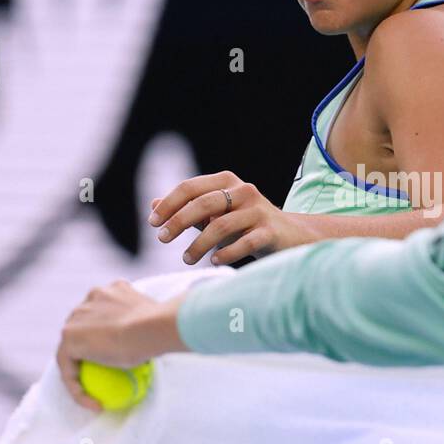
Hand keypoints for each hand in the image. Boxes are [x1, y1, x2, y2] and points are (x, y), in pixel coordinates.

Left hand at [56, 281, 186, 409]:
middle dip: (90, 352)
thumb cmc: (160, 329)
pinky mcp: (68, 336)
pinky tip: (95, 405)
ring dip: (82, 374)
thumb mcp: (152, 326)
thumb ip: (144, 329)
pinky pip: (69, 369)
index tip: (122, 358)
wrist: (152, 326)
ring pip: (73, 350)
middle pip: (84, 328)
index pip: (103, 314)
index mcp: (111, 291)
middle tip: (105, 378)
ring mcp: (77, 315)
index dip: (109, 336)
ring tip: (96, 397)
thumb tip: (152, 347)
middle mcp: (91, 298)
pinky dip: (79, 389)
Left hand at [147, 171, 311, 265]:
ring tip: (186, 259)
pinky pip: (245, 243)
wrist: (290, 236)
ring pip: (221, 225)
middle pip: (203, 203)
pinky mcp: (271, 231)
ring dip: (198, 244)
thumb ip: (187, 209)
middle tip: (162, 239)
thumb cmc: (246, 225)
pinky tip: (214, 262)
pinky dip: (226, 253)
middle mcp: (243, 191)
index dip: (169, 204)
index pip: (190, 188)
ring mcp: (259, 210)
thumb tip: (153, 205)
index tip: (153, 223)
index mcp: (227, 181)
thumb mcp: (216, 214)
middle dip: (178, 222)